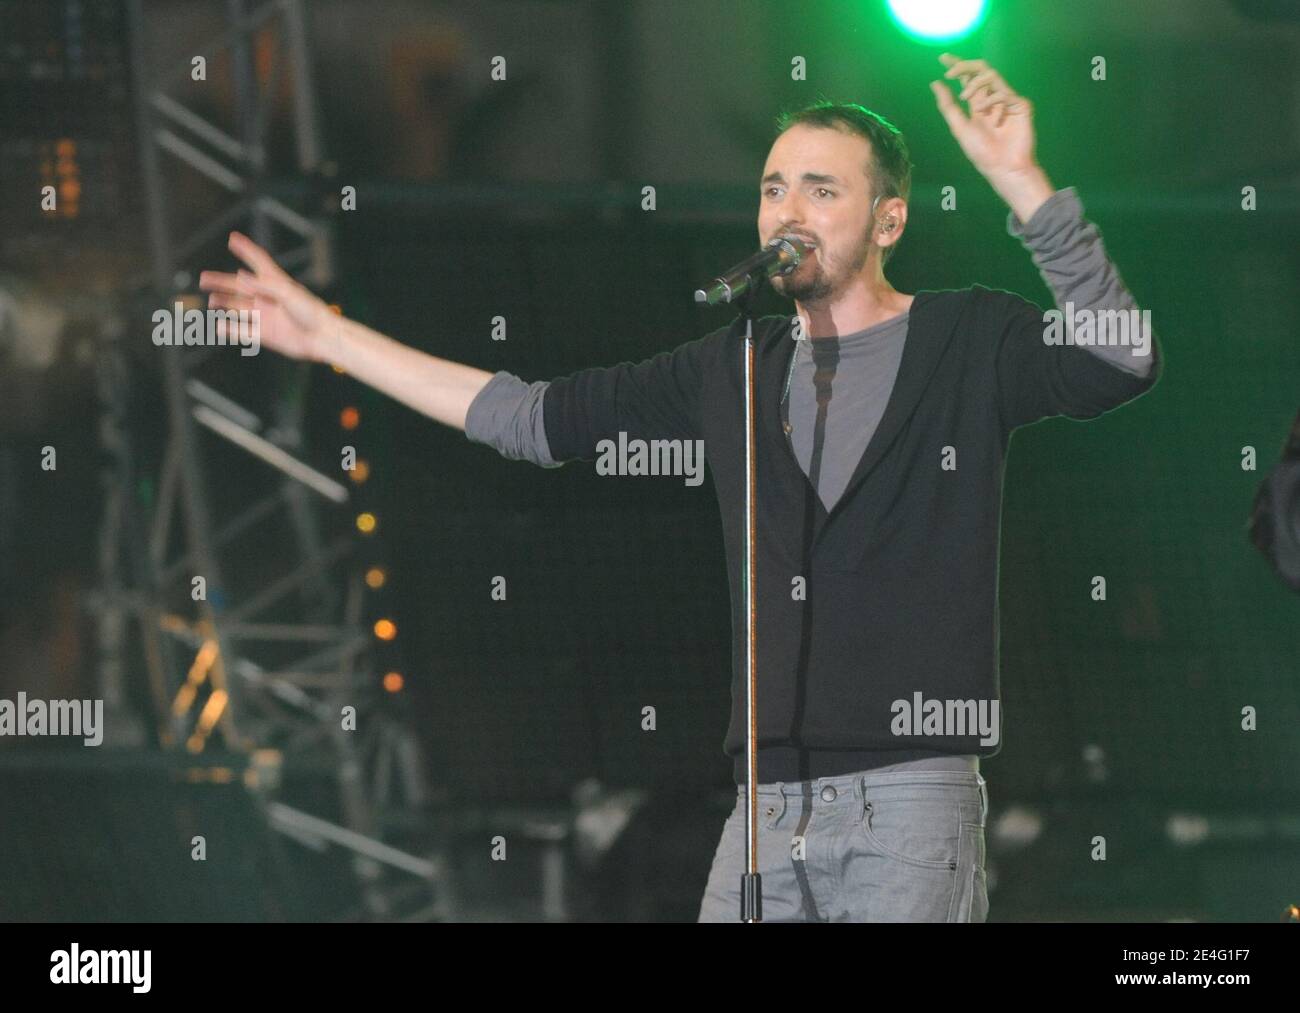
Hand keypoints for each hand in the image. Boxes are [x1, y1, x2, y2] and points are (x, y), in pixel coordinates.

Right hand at [199, 232, 334, 361]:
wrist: (322, 338)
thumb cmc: (311, 312)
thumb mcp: (287, 293)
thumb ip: (263, 285)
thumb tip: (239, 277)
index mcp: (276, 284)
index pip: (258, 262)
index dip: (246, 249)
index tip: (233, 238)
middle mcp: (269, 299)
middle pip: (240, 287)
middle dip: (222, 282)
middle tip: (204, 278)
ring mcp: (266, 316)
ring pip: (239, 308)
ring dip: (225, 303)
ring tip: (212, 300)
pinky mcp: (266, 334)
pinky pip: (244, 332)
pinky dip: (231, 329)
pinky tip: (218, 326)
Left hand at [931, 53, 1036, 178]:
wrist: (1002, 167)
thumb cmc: (981, 152)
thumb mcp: (959, 127)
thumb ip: (948, 105)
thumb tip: (935, 83)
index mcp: (978, 103)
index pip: (967, 78)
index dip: (957, 66)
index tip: (943, 57)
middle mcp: (992, 98)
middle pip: (980, 70)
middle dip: (964, 66)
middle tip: (950, 73)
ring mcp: (1007, 100)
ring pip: (992, 75)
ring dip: (976, 85)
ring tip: (969, 101)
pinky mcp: (1021, 105)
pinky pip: (1004, 93)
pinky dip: (994, 103)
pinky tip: (994, 120)